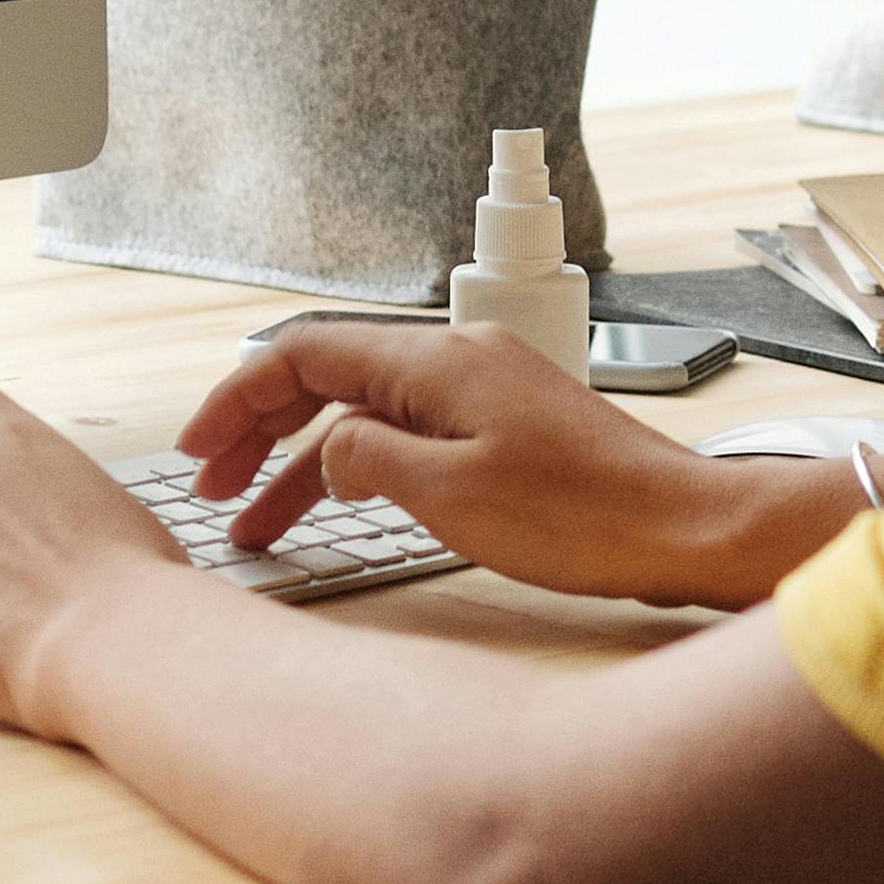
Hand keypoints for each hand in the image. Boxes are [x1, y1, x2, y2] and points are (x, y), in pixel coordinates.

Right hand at [177, 320, 855, 613]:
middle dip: (259, 430)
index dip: (237, 400)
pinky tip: (341, 510)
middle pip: (329, 377)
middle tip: (214, 487)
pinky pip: (411, 436)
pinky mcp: (509, 430)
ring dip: (306, 466)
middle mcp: (459, 361)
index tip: (197, 451)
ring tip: (259, 528)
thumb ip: (366, 460)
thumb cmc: (584, 518)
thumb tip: (328, 451)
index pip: (304, 354)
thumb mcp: (449, 495)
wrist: (685, 529)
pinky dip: (362, 471)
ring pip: (367, 415)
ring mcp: (486, 393)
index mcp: (437, 361)